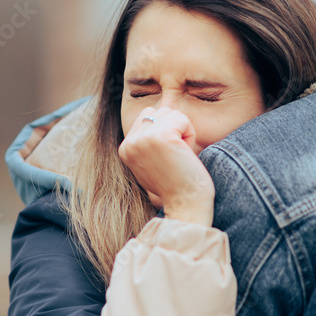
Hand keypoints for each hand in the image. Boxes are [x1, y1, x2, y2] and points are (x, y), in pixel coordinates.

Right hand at [118, 107, 214, 225]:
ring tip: (180, 155)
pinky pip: (182, 119)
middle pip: (160, 111)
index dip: (165, 131)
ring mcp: (144, 139)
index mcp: (125, 148)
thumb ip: (145, 141)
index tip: (167, 158)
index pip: (147, 115)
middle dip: (174, 129)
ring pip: (171, 113)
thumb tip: (153, 114)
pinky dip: (190, 134)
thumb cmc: (174, 186)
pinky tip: (186, 154)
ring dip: (183, 131)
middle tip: (176, 156)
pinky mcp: (162, 137)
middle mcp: (130, 142)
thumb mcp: (150, 162)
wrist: (184, 205)